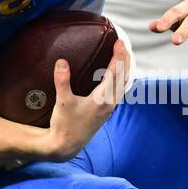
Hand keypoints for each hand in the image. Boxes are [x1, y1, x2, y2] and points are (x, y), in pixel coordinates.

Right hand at [41, 40, 128, 160]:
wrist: (66, 146)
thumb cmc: (64, 125)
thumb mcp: (62, 102)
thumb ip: (62, 81)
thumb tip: (62, 62)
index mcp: (102, 100)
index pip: (114, 73)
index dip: (118, 56)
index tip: (120, 42)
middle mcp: (109, 104)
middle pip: (124, 77)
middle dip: (125, 59)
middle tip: (123, 44)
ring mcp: (109, 108)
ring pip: (123, 85)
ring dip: (124, 69)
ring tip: (123, 55)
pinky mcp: (105, 111)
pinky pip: (118, 91)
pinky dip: (119, 79)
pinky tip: (115, 75)